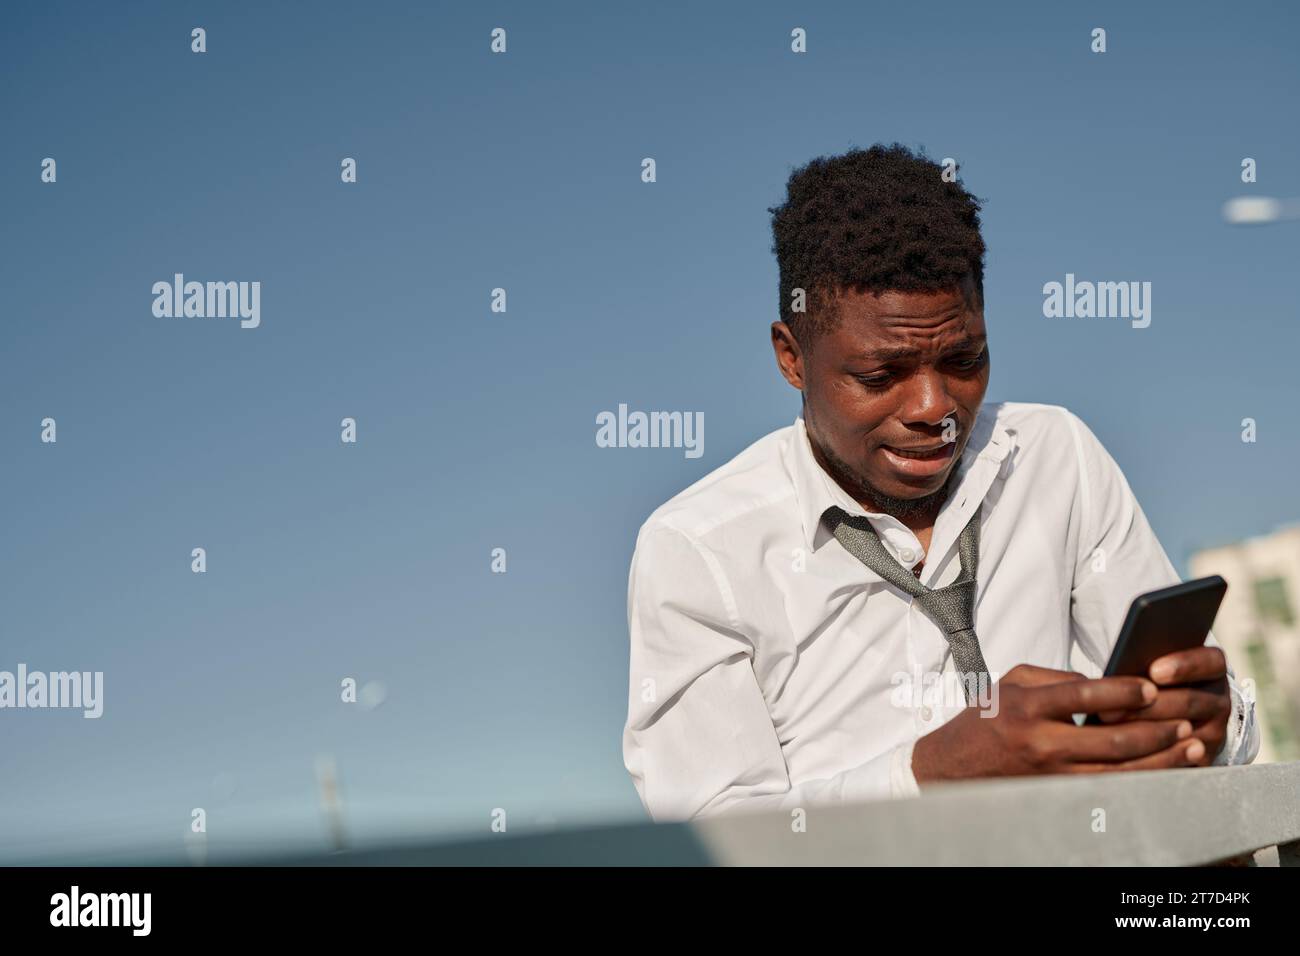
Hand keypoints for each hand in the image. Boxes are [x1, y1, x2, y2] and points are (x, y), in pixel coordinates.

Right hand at [911, 664, 1204, 783]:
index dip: (1122, 691)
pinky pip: (1112, 788)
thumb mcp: (1010, 683)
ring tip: (1192, 745)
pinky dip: (1145, 779)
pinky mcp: (1059, 794)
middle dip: (1157, 730)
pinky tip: (1168, 769)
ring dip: (1162, 759)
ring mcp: (1052, 774)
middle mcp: (1041, 742)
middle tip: (1185, 719)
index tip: (1151, 686)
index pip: (1083, 695)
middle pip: (1112, 740)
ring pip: (1120, 772)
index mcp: (1028, 707)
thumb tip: (1103, 683)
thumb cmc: (985, 718)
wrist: (952, 767)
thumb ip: (1055, 678)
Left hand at [1094, 646, 1231, 766]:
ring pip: (1182, 732)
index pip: (1210, 662)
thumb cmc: (1151, 680)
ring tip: (1108, 722)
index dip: (1184, 665)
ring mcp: (1214, 731)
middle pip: (1190, 701)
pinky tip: (1120, 748)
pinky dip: (1147, 753)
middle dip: (1149, 704)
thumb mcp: (1151, 665)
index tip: (1154, 671)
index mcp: (1211, 669)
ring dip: (1143, 729)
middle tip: (1112, 704)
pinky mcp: (1202, 758)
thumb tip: (1117, 668)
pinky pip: (1178, 758)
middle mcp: (1217, 700)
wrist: (1167, 716)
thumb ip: (1143, 661)